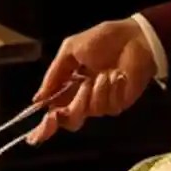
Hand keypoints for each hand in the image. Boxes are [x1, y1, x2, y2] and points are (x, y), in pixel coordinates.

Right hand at [26, 19, 157, 143]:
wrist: (133, 37)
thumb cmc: (103, 40)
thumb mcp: (71, 50)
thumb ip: (54, 74)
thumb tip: (38, 99)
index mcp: (71, 86)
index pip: (55, 111)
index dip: (46, 125)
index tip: (37, 133)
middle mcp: (85, 98)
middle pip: (71, 120)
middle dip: (70, 111)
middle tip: (79, 91)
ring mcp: (103, 102)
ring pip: (90, 111)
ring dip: (96, 91)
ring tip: (105, 73)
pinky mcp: (120, 102)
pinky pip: (108, 106)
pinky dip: (112, 89)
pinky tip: (119, 75)